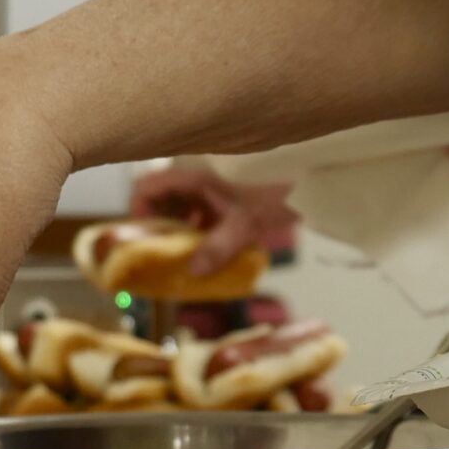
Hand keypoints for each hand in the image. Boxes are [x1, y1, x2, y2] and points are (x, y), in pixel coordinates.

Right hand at [127, 165, 298, 272]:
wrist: (310, 182)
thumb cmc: (275, 193)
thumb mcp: (245, 223)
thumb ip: (219, 248)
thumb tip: (193, 272)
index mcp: (195, 176)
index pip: (148, 186)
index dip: (138, 210)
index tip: (143, 239)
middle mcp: (198, 180)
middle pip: (161, 200)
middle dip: (158, 227)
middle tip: (161, 255)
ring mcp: (212, 189)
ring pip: (181, 209)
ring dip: (179, 232)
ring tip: (182, 258)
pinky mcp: (225, 200)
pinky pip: (200, 215)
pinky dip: (197, 232)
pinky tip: (205, 253)